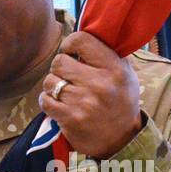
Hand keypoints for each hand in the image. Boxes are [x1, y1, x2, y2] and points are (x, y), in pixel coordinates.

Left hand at [40, 31, 142, 158]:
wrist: (122, 139)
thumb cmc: (121, 101)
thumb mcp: (125, 74)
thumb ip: (107, 53)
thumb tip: (84, 32)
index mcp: (114, 68)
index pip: (80, 40)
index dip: (70, 44)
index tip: (72, 52)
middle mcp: (99, 84)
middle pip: (59, 61)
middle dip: (60, 67)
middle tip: (68, 75)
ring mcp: (83, 102)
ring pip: (50, 81)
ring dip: (54, 86)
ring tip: (66, 92)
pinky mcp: (70, 119)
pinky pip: (45, 100)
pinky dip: (48, 101)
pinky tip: (59, 104)